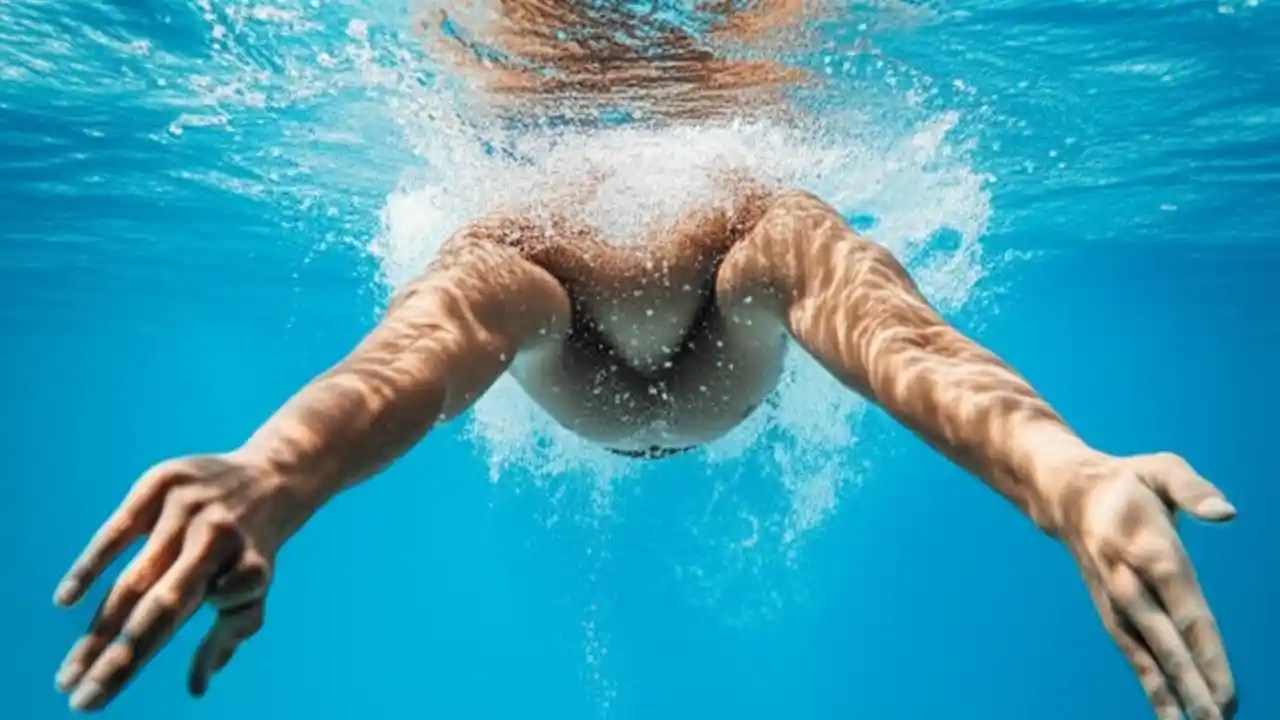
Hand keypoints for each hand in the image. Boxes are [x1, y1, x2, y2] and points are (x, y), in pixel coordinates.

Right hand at [53, 452, 303, 710]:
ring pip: (136, 579)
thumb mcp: (257, 586)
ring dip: (99, 631)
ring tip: (71, 672)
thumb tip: (197, 689)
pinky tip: (66, 599)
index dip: (199, 650)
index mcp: (252, 564)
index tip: (141, 688)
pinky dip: (90, 565)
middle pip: (165, 606)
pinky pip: (117, 530)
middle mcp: (220, 536)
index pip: (218, 613)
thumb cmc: (255, 545)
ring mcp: (190, 508)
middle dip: (122, 657)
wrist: (270, 473)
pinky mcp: (163, 481)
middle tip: (83, 699)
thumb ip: (231, 631)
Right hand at [1053, 451, 1236, 718]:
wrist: (1065, 495)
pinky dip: (1151, 686)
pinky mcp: (1111, 612)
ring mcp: (1116, 602)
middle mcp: (1130, 584)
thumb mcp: (1162, 468)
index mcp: (1151, 550)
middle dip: (1191, 686)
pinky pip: (1134, 654)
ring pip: (1146, 656)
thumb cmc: (1128, 481)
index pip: (1185, 610)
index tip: (1227, 693)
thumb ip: (1194, 489)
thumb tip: (1228, 514)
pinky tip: (1170, 714)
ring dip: (1171, 696)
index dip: (1207, 654)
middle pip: (1166, 644)